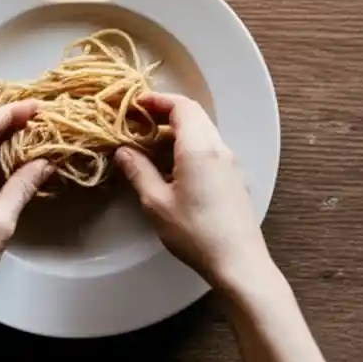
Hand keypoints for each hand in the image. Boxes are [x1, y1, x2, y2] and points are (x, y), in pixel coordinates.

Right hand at [114, 93, 272, 290]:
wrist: (239, 261)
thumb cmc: (196, 233)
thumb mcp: (157, 203)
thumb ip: (139, 172)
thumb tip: (124, 152)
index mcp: (199, 148)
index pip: (181, 106)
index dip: (157, 100)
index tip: (135, 105)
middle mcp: (219, 148)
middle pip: (193, 115)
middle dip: (164, 114)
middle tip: (138, 124)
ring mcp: (230, 162)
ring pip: (202, 132)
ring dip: (176, 132)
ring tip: (149, 148)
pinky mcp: (234, 177)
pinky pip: (209, 149)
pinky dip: (188, 147)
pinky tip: (171, 168)